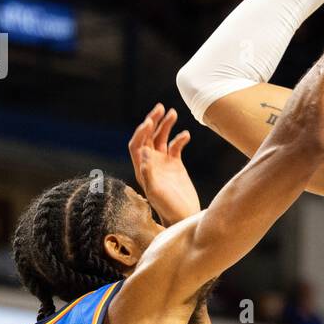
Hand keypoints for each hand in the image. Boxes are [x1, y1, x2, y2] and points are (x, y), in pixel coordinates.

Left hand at [128, 104, 200, 225]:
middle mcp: (151, 163)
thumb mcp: (156, 191)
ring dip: (165, 125)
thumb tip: (144, 152)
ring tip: (173, 113)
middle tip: (160, 108)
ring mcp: (163, 163)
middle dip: (152, 121)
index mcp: (142, 169)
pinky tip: (186, 135)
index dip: (141, 132)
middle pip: (148, 137)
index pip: (137, 145)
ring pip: (161, 138)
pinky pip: (175, 146)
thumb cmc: (168, 208)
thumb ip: (149, 173)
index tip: (150, 122)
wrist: (184, 216)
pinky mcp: (176, 165)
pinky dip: (180, 139)